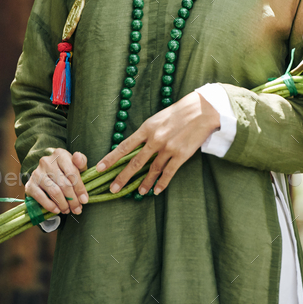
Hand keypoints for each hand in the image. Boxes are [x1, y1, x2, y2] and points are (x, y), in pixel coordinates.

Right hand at [24, 149, 88, 215]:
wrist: (45, 173)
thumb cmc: (64, 169)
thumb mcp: (74, 164)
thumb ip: (81, 161)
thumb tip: (78, 157)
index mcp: (60, 154)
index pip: (72, 172)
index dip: (80, 188)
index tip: (84, 200)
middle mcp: (47, 161)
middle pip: (64, 184)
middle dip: (73, 199)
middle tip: (77, 209)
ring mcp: (37, 173)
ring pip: (54, 191)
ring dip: (63, 204)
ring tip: (68, 210)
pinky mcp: (30, 184)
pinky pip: (41, 197)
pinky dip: (50, 206)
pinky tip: (57, 210)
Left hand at [94, 91, 220, 195]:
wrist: (202, 110)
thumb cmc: (179, 111)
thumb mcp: (158, 117)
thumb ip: (147, 132)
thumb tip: (136, 146)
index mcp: (147, 127)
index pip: (125, 146)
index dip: (111, 158)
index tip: (100, 168)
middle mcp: (155, 139)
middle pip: (135, 162)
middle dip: (122, 177)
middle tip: (113, 189)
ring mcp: (168, 148)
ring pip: (152, 170)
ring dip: (144, 183)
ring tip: (138, 192)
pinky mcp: (181, 155)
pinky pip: (168, 173)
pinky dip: (161, 183)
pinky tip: (156, 191)